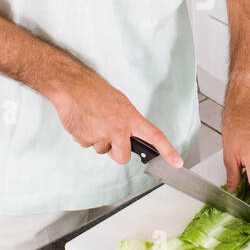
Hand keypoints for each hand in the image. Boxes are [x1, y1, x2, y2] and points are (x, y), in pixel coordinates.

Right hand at [48, 60, 181, 168]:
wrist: (71, 86)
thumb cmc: (94, 90)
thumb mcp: (119, 103)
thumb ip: (127, 122)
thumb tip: (128, 136)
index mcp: (130, 118)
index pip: (155, 136)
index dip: (168, 151)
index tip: (177, 163)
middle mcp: (119, 129)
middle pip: (122, 157)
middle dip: (116, 152)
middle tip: (109, 137)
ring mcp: (101, 136)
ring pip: (102, 150)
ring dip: (97, 140)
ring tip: (92, 120)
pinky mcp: (85, 140)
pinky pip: (87, 145)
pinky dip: (85, 136)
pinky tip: (83, 121)